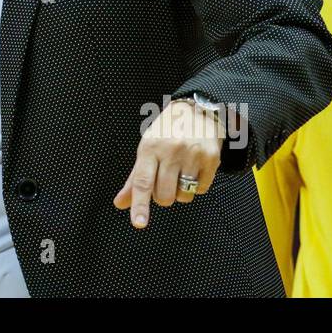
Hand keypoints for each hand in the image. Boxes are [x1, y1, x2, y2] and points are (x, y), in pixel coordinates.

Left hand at [114, 99, 224, 228]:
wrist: (197, 109)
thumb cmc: (167, 132)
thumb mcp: (147, 148)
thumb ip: (134, 179)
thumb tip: (120, 203)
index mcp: (150, 147)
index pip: (142, 181)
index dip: (140, 204)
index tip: (138, 223)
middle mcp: (171, 150)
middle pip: (164, 195)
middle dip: (163, 196)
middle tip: (165, 180)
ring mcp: (193, 154)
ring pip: (183, 196)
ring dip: (180, 192)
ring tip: (180, 172)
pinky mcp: (211, 158)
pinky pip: (201, 190)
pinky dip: (196, 185)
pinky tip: (194, 168)